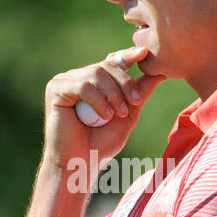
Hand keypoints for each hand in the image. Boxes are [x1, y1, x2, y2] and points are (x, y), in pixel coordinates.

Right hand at [44, 46, 164, 170]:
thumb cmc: (101, 143)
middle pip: (107, 66)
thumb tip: (161, 72)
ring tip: (117, 113)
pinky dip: (97, 100)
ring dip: (113, 94)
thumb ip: (140, 92)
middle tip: (134, 102)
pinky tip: (104, 115)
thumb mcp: (128, 114)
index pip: (113, 61)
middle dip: (125, 83)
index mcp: (94, 82)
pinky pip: (82, 85)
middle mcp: (78, 77)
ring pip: (96, 73)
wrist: (82, 163)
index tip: (145, 53)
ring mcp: (65, 82)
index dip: (129, 55)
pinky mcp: (55, 89)